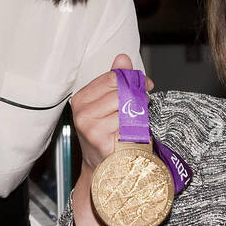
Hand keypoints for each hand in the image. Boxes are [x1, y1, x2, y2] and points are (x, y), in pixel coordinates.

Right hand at [70, 54, 153, 171]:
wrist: (102, 166)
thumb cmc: (106, 134)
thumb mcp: (108, 104)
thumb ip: (116, 80)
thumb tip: (122, 59)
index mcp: (81, 99)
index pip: (111, 78)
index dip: (132, 80)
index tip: (144, 85)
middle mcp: (82, 112)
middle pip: (120, 92)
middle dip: (137, 97)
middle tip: (141, 106)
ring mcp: (90, 127)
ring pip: (127, 109)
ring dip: (137, 115)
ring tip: (134, 123)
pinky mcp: (101, 140)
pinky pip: (128, 125)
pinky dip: (135, 129)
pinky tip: (129, 135)